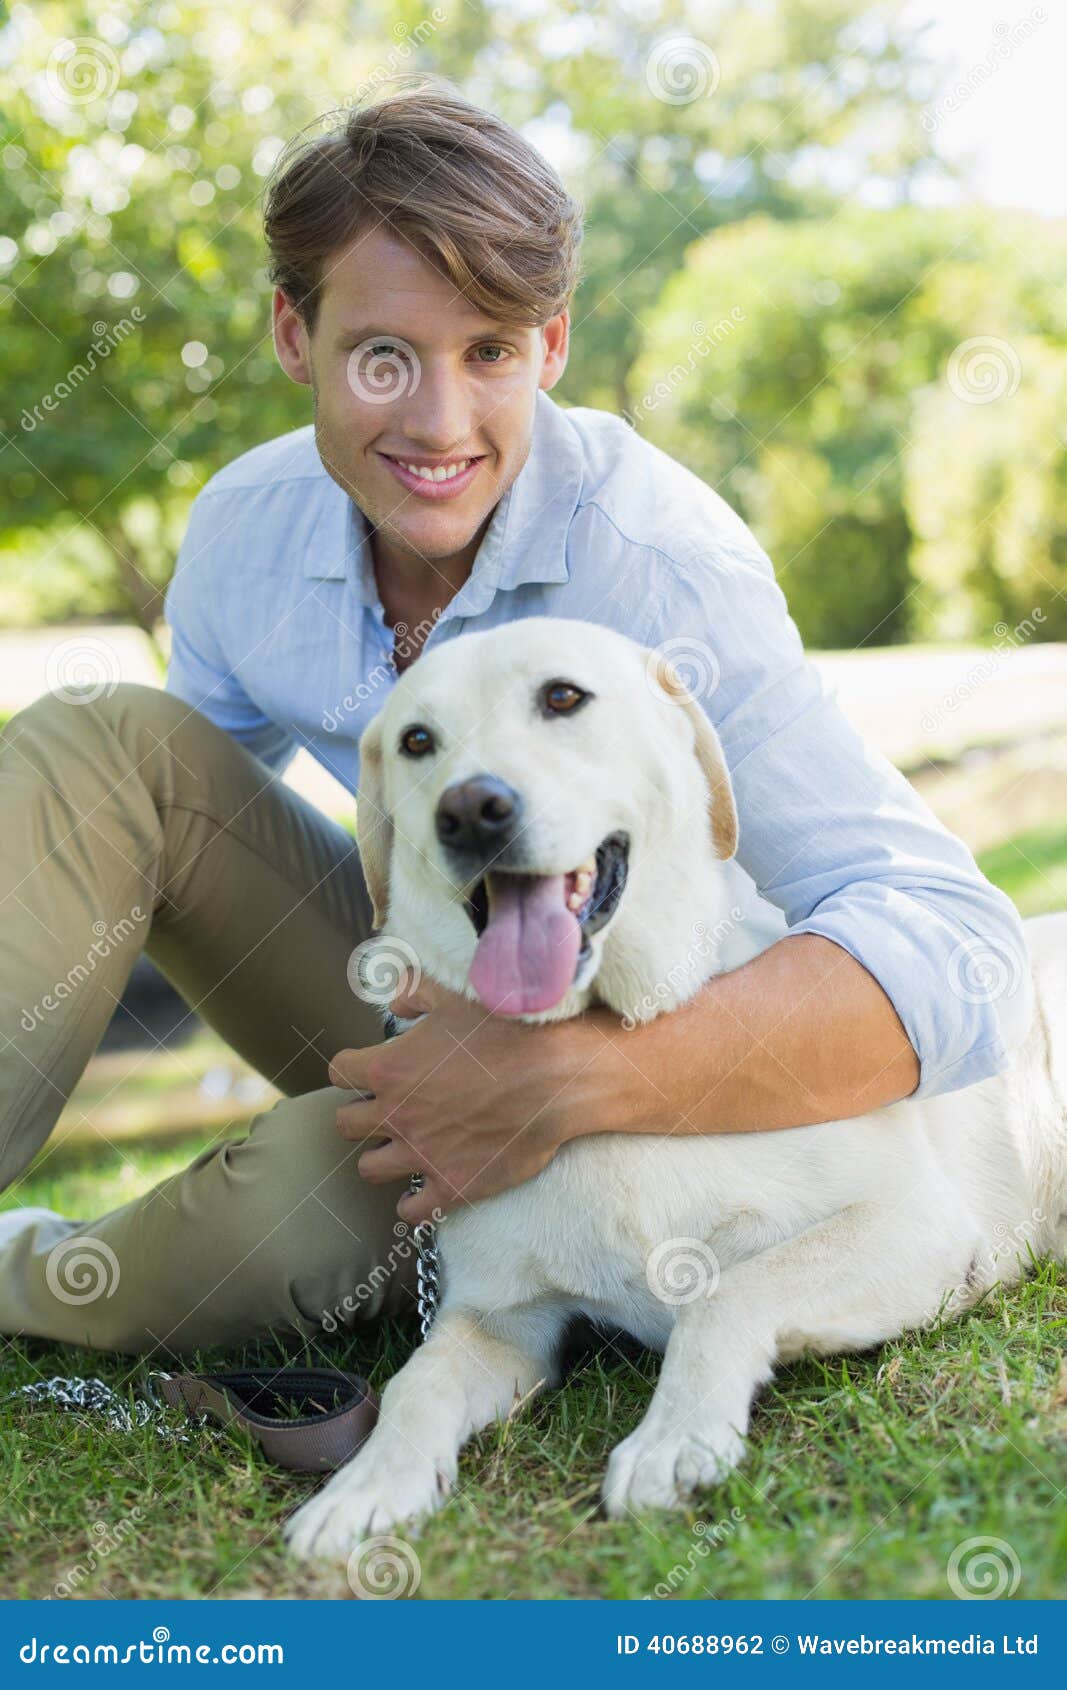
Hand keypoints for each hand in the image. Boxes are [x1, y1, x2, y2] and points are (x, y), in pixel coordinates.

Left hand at [330, 972, 629, 1222]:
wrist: (556, 1076)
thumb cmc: (507, 1029)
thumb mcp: (455, 993)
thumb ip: (414, 992)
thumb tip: (397, 1001)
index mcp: (390, 1068)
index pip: (339, 1073)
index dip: (352, 1069)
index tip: (368, 1069)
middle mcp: (396, 1115)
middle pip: (346, 1125)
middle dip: (362, 1114)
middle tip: (387, 1107)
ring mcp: (422, 1154)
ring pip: (369, 1168)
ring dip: (382, 1156)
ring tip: (403, 1146)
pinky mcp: (452, 1186)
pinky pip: (412, 1211)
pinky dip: (413, 1203)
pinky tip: (423, 1190)